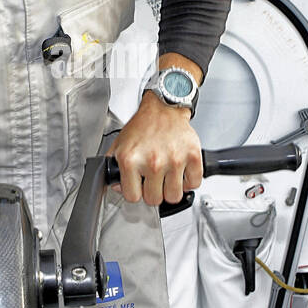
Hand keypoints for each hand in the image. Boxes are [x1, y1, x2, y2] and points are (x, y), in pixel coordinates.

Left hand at [107, 90, 202, 205]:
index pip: (133, 197)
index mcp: (131, 160)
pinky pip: (193, 184)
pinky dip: (188, 182)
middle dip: (153, 191)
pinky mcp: (192, 157)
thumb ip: (114, 168)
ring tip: (167, 176)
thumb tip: (117, 187)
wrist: (163, 108)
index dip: (135, 191)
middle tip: (153, 179)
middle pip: (154, 200)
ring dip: (170, 189)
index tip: (138, 185)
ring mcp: (174, 160)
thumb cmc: (143, 126)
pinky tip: (180, 172)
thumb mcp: (119, 145)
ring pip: (174, 196)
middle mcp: (153, 162)